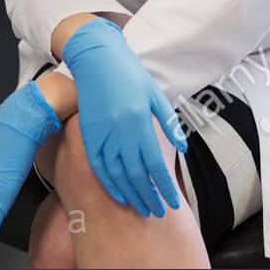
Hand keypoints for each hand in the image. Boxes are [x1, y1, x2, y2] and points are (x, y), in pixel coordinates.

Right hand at [61, 17, 187, 217]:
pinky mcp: (88, 133)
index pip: (155, 164)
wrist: (96, 57)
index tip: (173, 202)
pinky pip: (97, 165)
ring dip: (131, 194)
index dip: (164, 186)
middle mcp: (121, 131)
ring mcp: (102, 133)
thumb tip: (181, 148)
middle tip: (158, 212)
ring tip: (141, 208)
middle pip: (136, 174)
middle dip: (149, 197)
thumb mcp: (154, 93)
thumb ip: (168, 123)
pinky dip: (108, 183)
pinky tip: (119, 194)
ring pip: (117, 174)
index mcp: (140, 121)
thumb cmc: (129, 72)